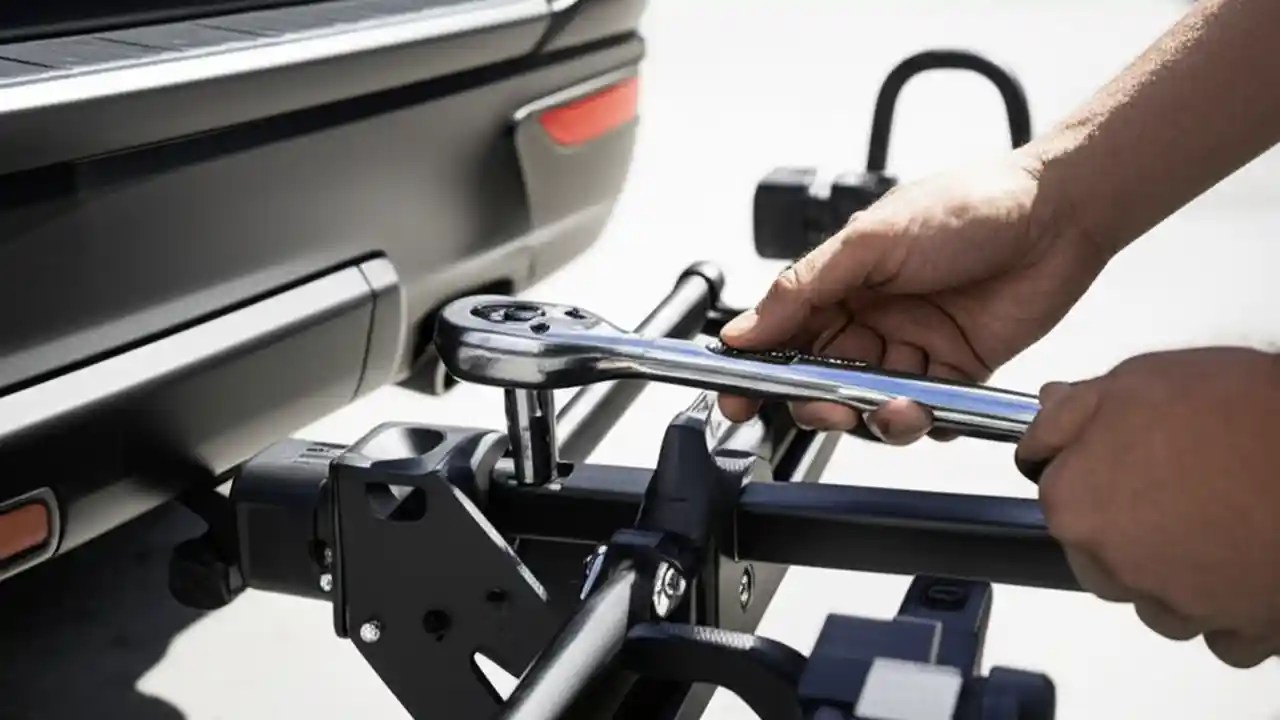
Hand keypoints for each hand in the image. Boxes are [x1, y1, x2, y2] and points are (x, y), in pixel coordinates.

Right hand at [718, 150, 1111, 442]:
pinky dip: (919, 422)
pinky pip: (923, 413)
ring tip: (891, 407)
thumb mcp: (870, 240)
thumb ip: (803, 289)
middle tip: (824, 407)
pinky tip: (925, 409)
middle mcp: (871, 319)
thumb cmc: (966, 207)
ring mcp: (912, 348)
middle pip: (821, 379)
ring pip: (869, 403)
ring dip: (872, 415)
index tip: (735, 400)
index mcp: (840, 283)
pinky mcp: (955, 372)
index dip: (756, 371)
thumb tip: (743, 331)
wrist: (1057, 216)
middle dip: (816, 402)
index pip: (783, 335)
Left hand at [1017, 348, 1279, 667]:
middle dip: (1129, 529)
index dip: (1096, 473)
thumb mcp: (1138, 381)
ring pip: (1157, 599)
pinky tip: (1249, 560)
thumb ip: (1073, 411)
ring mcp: (1177, 610)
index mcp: (1075, 508)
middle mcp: (1112, 570)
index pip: (1059, 499)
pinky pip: (1218, 631)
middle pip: (1102, 558)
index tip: (1134, 457)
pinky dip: (1229, 606)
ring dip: (1176, 572)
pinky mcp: (1239, 636)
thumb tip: (1042, 424)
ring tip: (1222, 522)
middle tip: (1182, 487)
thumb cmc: (1233, 409)